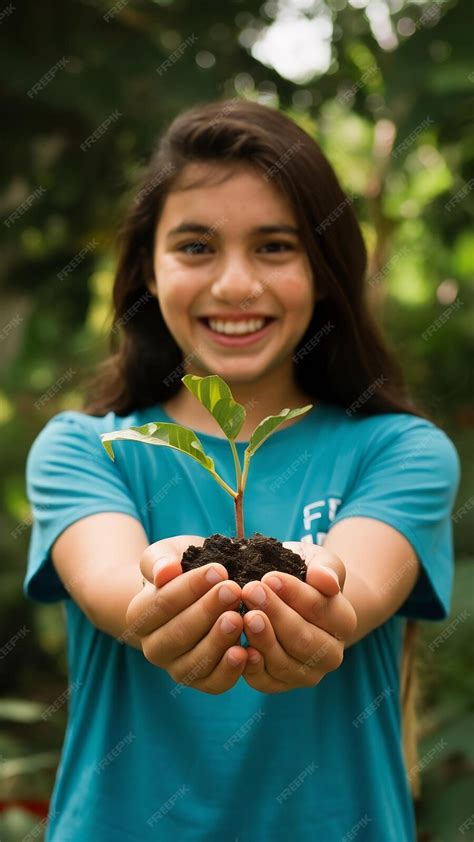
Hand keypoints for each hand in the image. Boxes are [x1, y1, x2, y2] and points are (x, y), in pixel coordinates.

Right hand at [125, 535, 249, 693]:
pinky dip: (230, 670)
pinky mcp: (203, 682)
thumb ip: (161, 560)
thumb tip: (165, 570)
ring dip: (218, 640)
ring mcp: (177, 668)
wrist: (199, 593)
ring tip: (239, 618)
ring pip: (196, 661)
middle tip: (233, 590)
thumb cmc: (183, 569)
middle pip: (179, 633)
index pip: (162, 603)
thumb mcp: (169, 554)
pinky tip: (246, 652)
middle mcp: (153, 648)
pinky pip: (214, 683)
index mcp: (140, 617)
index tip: (218, 570)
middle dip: (208, 611)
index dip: (190, 587)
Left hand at [240, 542, 356, 693]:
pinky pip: (266, 681)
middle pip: (302, 639)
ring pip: (284, 663)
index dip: (295, 594)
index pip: (321, 609)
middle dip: (275, 614)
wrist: (290, 598)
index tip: (269, 577)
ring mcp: (307, 674)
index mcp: (344, 622)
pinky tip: (240, 648)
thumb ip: (326, 569)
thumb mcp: (318, 561)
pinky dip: (252, 667)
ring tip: (244, 616)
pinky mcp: (281, 685)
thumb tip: (326, 581)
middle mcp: (331, 655)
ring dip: (262, 639)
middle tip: (250, 592)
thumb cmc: (304, 575)